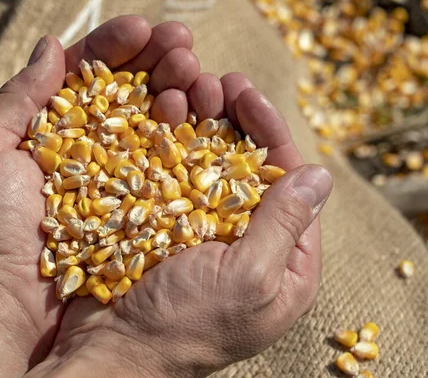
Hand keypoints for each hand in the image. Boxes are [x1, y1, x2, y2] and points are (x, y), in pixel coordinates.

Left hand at [0, 15, 198, 368]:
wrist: (2, 303)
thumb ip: (19, 97)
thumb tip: (52, 44)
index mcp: (56, 127)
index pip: (93, 73)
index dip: (118, 45)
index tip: (143, 28)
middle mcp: (94, 148)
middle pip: (135, 92)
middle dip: (162, 62)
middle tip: (184, 46)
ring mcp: (122, 179)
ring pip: (160, 125)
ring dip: (183, 92)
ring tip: (199, 76)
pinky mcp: (143, 211)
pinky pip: (172, 170)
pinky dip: (191, 141)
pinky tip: (204, 117)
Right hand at [26, 78, 332, 375]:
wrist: (112, 350)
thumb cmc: (184, 326)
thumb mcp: (248, 277)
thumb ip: (283, 224)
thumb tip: (320, 175)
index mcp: (283, 263)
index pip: (288, 184)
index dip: (270, 133)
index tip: (248, 94)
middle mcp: (245, 243)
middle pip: (247, 167)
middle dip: (233, 121)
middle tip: (216, 82)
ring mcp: (201, 233)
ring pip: (206, 165)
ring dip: (197, 124)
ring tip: (184, 88)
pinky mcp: (163, 226)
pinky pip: (169, 178)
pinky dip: (164, 146)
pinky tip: (156, 117)